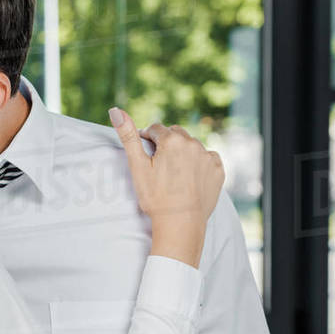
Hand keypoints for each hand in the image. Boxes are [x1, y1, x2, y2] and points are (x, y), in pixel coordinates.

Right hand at [109, 107, 224, 268]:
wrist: (180, 223)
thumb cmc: (155, 196)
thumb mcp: (137, 166)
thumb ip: (128, 136)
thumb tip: (115, 110)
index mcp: (172, 140)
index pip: (156, 129)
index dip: (147, 141)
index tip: (145, 156)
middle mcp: (193, 143)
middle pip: (175, 134)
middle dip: (166, 144)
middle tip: (159, 166)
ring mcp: (208, 156)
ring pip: (191, 145)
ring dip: (182, 153)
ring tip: (174, 174)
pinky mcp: (218, 169)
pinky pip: (207, 158)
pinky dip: (198, 163)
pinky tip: (189, 178)